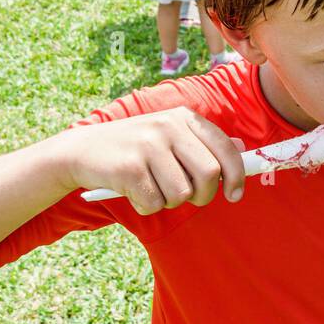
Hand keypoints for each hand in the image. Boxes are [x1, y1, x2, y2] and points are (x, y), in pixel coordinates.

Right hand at [56, 106, 245, 215]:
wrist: (81, 151)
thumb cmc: (133, 148)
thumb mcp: (169, 136)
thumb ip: (204, 143)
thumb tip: (242, 148)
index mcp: (184, 117)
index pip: (225, 148)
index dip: (236, 175)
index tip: (234, 195)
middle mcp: (168, 126)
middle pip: (210, 174)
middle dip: (202, 195)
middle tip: (186, 197)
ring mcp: (148, 145)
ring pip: (182, 193)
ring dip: (169, 202)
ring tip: (152, 188)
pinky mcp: (129, 167)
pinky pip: (154, 203)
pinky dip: (146, 206)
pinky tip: (132, 192)